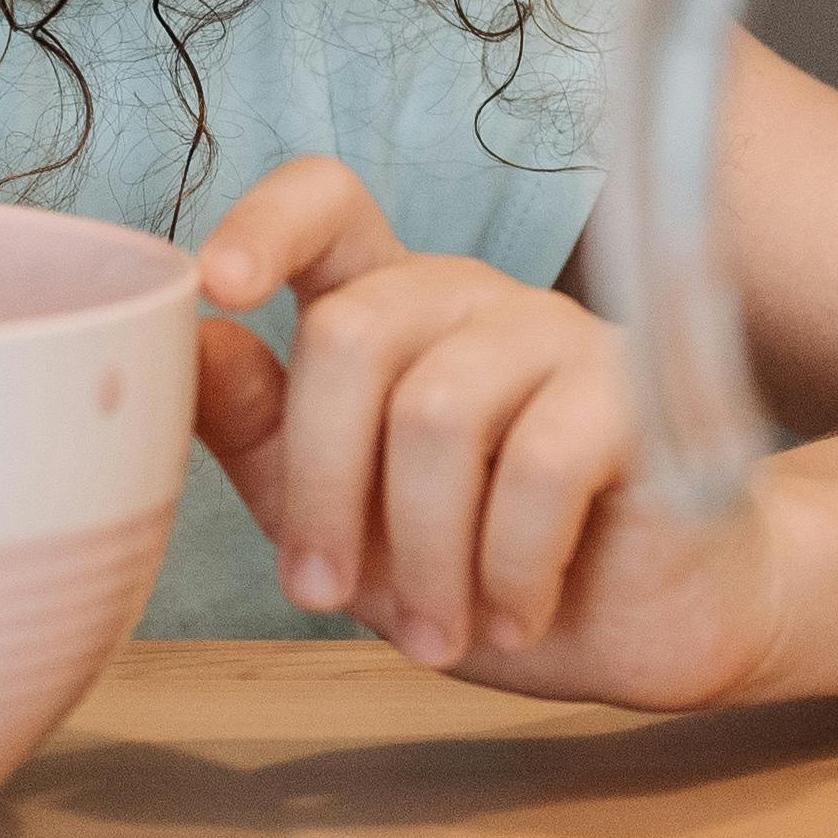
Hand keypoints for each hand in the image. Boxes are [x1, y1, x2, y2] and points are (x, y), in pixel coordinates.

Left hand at [192, 157, 784, 712]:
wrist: (644, 627)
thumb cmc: (483, 566)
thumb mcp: (342, 519)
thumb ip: (264, 433)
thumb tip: (193, 345)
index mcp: (390, 304)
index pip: (328, 203)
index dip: (265, 224)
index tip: (218, 286)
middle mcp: (472, 298)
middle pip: (352, 334)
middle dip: (322, 489)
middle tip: (321, 595)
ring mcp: (560, 334)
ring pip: (437, 414)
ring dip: (421, 554)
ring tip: (436, 635)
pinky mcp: (642, 395)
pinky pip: (540, 466)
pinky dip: (508, 564)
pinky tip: (515, 614)